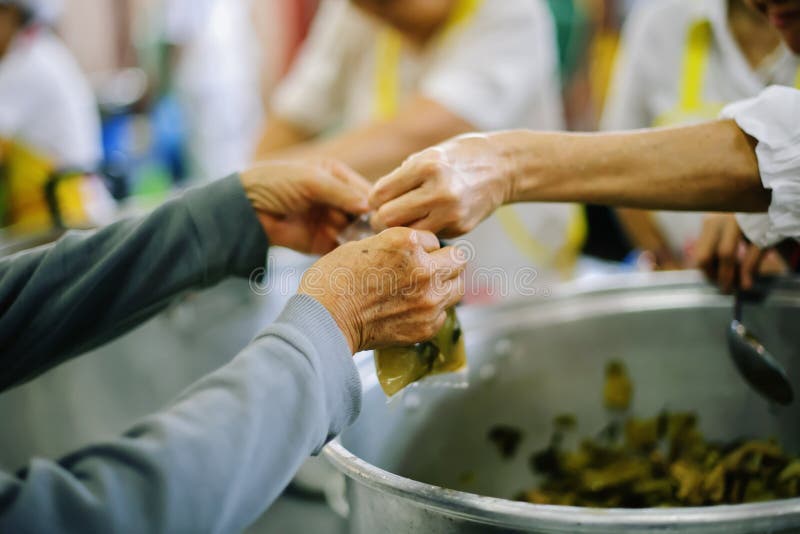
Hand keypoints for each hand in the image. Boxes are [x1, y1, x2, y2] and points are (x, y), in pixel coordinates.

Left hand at [240, 160, 370, 253]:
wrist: (246, 210)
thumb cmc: (275, 184)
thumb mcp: (311, 180)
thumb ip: (341, 192)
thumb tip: (369, 207)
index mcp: (336, 176)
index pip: (365, 189)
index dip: (374, 201)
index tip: (386, 211)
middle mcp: (336, 199)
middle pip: (364, 213)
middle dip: (369, 222)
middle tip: (376, 230)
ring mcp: (330, 221)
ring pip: (356, 231)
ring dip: (359, 237)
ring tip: (360, 241)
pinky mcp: (322, 242)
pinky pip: (341, 248)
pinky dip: (347, 250)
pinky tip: (351, 250)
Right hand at [298, 227, 466, 352]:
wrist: (325, 320)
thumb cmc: (333, 281)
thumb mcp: (363, 245)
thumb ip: (395, 245)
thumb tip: (411, 249)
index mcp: (408, 243)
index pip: (434, 238)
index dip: (422, 246)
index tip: (411, 254)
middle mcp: (425, 270)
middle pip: (458, 260)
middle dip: (445, 262)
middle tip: (429, 268)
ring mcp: (429, 300)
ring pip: (457, 286)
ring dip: (444, 285)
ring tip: (423, 290)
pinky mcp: (427, 326)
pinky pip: (443, 313)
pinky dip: (432, 311)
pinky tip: (411, 310)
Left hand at [369, 133, 511, 237]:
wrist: (504, 166)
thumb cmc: (458, 158)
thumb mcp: (428, 155)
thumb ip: (401, 177)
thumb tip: (372, 203)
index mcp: (427, 165)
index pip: (380, 193)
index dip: (375, 199)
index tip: (380, 199)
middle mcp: (439, 190)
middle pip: (388, 218)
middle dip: (381, 218)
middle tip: (385, 215)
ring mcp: (451, 212)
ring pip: (406, 233)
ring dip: (400, 230)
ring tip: (403, 222)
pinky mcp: (460, 228)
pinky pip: (427, 237)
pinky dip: (422, 233)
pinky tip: (427, 222)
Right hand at [693, 213, 785, 291]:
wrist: (756, 200)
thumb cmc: (762, 220)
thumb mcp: (762, 241)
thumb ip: (752, 262)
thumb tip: (744, 286)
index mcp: (733, 222)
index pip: (725, 253)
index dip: (726, 273)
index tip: (729, 289)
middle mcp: (715, 221)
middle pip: (703, 255)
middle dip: (711, 274)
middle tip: (723, 283)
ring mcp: (706, 221)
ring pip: (698, 253)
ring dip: (709, 268)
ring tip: (724, 273)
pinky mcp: (704, 223)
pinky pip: (701, 247)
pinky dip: (710, 259)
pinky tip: (721, 262)